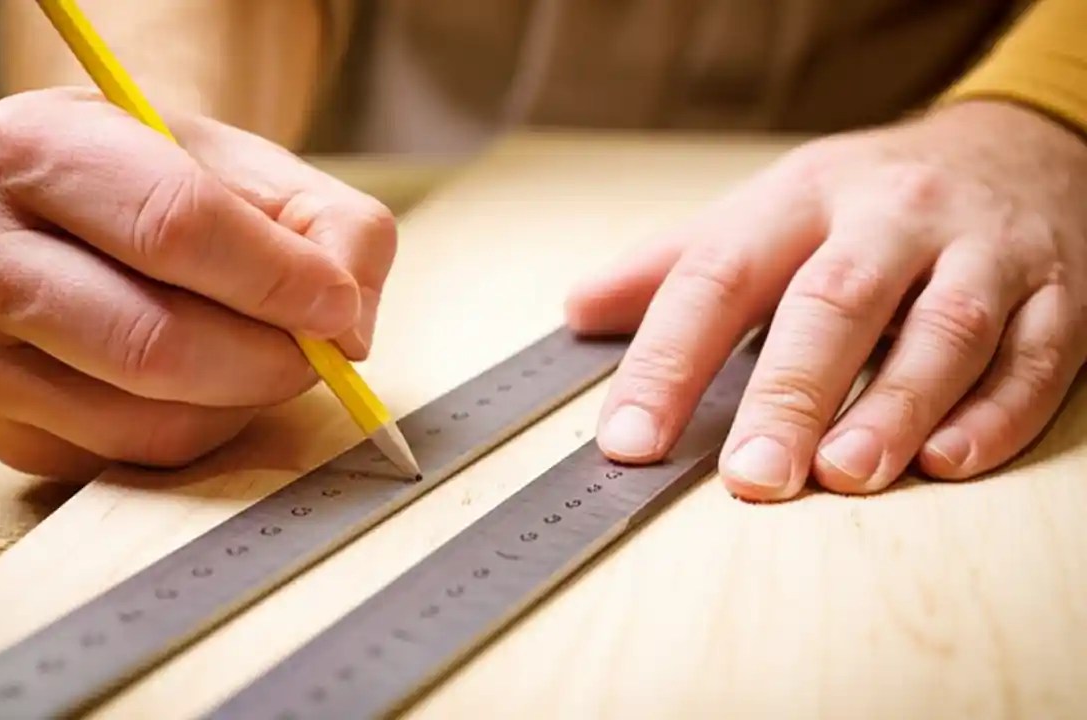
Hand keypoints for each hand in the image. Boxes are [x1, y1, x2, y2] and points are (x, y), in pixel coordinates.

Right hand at [0, 88, 395, 480]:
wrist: (103, 219)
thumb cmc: (186, 189)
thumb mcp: (271, 175)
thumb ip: (338, 231)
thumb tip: (347, 332)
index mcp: (27, 148)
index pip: (170, 225)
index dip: (274, 277)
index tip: (338, 302)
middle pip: (152, 342)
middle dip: (267, 358)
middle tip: (319, 350)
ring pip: (148, 419)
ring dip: (240, 400)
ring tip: (259, 354)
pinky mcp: (3, 433)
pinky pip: (134, 461)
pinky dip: (202, 433)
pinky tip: (207, 385)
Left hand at [566, 100, 1086, 500]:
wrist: (1017, 146)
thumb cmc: (864, 200)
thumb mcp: (764, 212)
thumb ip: (672, 267)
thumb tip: (580, 310)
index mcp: (801, 200)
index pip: (718, 278)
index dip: (668, 362)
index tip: (630, 440)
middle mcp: (891, 219)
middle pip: (834, 304)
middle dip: (790, 393)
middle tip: (751, 476)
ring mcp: (982, 253)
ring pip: (942, 329)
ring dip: (895, 406)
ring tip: (847, 473)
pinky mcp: (1058, 295)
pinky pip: (1034, 355)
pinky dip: (995, 413)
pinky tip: (949, 460)